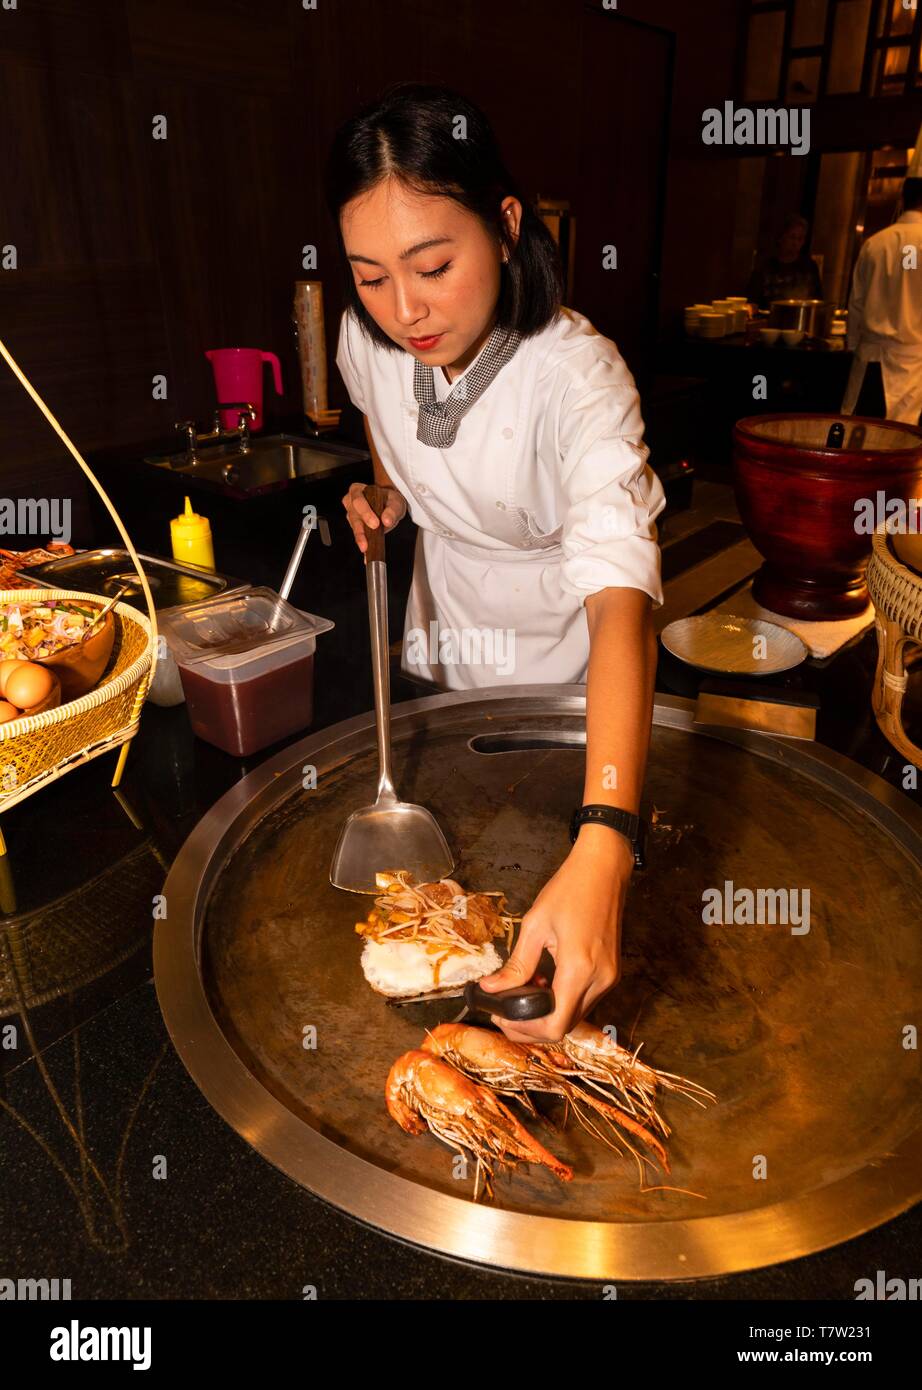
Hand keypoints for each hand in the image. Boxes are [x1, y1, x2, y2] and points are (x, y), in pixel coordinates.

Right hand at [342, 482, 406, 553]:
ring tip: (366, 549)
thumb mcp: (395, 502)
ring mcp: (352, 515)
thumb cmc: (389, 500)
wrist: (389, 506)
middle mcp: (351, 503)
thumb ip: (392, 510)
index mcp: (357, 491)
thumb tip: (387, 520)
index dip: (366, 513)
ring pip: (354, 528)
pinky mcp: (355, 527)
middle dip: (361, 530)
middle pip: (353, 516)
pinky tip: (367, 554)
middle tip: (367, 541)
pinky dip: (363, 545)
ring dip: (360, 539)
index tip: (375, 524)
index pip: (358, 500)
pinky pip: (359, 536)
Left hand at [478, 827, 632, 1042]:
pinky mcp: (612, 973)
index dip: (526, 1030)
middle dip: (533, 1025)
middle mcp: (600, 980)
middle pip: (565, 1026)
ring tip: (524, 992)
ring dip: (548, 1013)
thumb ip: (516, 964)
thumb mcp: (535, 925)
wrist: (603, 869)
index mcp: (578, 969)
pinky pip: (585, 1000)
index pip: (555, 1026)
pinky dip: (563, 1000)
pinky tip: (546, 983)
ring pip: (576, 1015)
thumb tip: (490, 988)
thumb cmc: (569, 890)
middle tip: (505, 1010)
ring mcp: (610, 978)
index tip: (502, 1017)